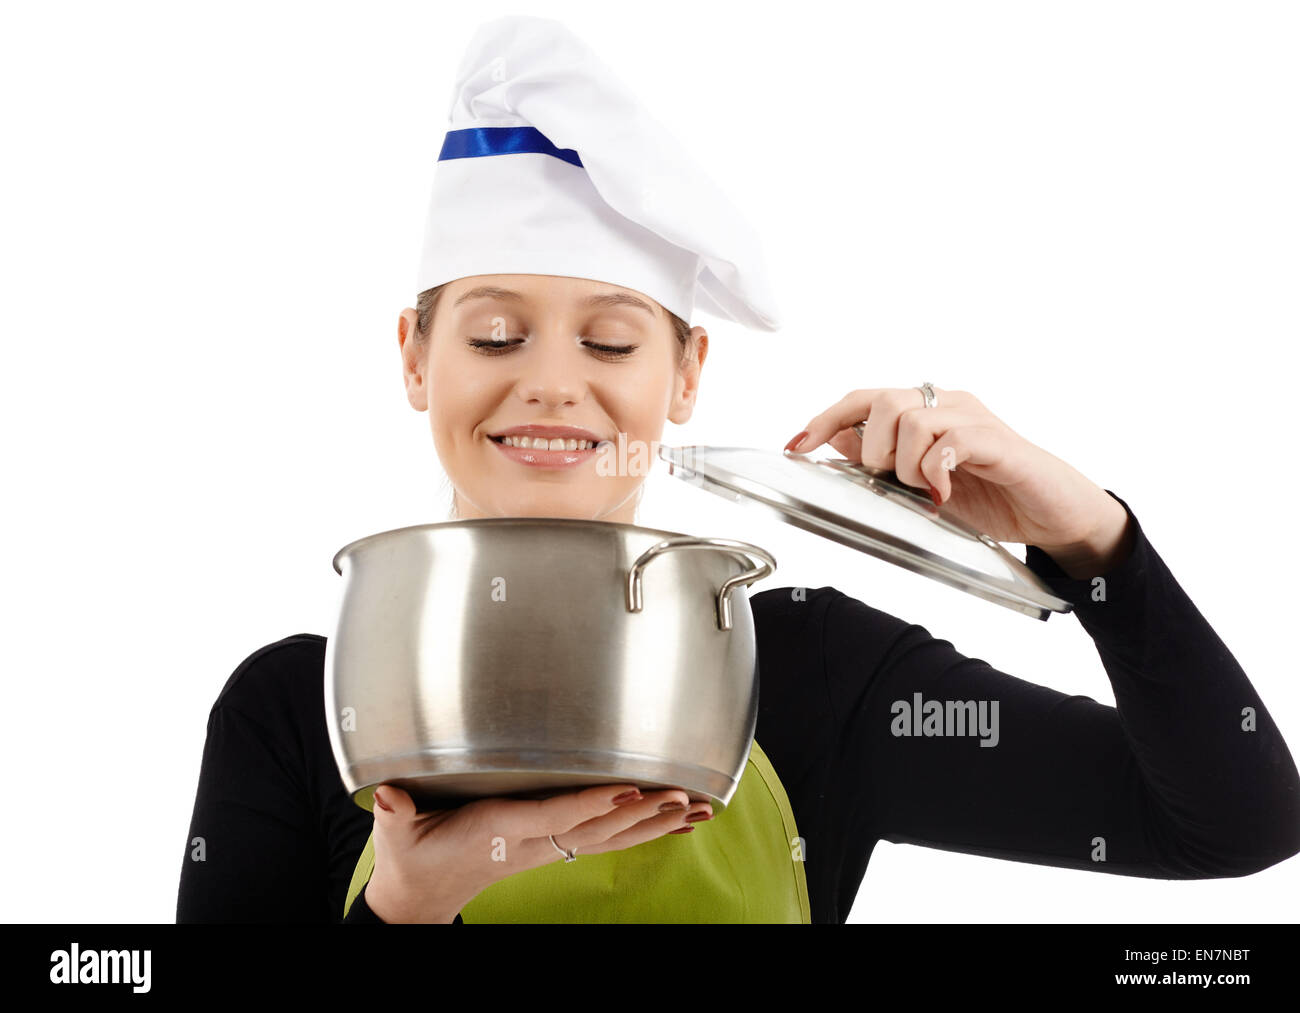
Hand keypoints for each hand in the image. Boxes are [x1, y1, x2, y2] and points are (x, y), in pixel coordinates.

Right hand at [362, 783, 711, 922]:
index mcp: (500, 829)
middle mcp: (531, 841)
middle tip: (683, 795)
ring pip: (609, 836)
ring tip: (695, 808)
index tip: (628, 789)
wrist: (422, 894)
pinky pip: (605, 840)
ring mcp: (545, 847)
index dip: (592, 804)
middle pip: (596, 828)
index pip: (554, 815)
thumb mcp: (397, 834)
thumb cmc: (412, 855)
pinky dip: (642, 830)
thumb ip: (395, 810)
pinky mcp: (550, 846)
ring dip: (654, 823)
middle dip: (642, 812)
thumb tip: (388, 794)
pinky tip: (673, 822)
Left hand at [785, 386, 1133, 577]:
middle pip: (882, 401)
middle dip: (873, 449)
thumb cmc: (991, 497)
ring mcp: (973, 419)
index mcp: (925, 411)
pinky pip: (951, 440)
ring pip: (912, 418)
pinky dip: (936, 469)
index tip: (797, 446)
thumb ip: (880, 461)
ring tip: (927, 491)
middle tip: (894, 482)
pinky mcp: (997, 442)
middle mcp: (947, 405)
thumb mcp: (920, 486)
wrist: (1051, 513)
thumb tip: (834, 442)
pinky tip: (944, 492)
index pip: (864, 399)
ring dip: (906, 464)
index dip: (825, 420)